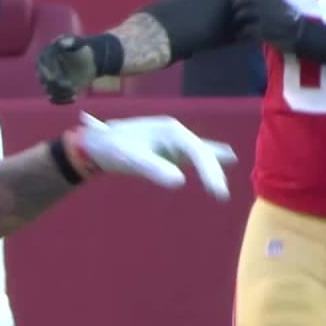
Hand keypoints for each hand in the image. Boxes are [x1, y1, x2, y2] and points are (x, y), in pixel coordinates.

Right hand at [36, 34, 97, 103]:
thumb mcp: (78, 42)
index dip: (53, 74)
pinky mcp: (55, 90)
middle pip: (45, 81)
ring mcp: (48, 81)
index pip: (43, 67)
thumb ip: (70, 40)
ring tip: (75, 91)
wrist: (89, 60)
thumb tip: (61, 42)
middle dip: (58, 85)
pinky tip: (74, 97)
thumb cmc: (82, 48)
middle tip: (72, 87)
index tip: (65, 78)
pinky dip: (63, 100)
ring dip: (62, 93)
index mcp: (44, 56)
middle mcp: (42, 69)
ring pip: (50, 91)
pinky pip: (54, 99)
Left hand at [74, 113, 236, 200]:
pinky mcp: (164, 149)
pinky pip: (191, 154)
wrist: (93, 143)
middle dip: (213, 170)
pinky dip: (204, 159)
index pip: (198, 151)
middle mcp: (174, 132)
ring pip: (199, 150)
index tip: (217, 192)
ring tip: (231, 161)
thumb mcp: (130, 158)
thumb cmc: (110, 148)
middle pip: (201, 151)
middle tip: (221, 195)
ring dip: (213, 161)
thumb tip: (180, 181)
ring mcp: (170, 140)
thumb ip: (154, 168)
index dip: (210, 171)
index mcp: (170, 131)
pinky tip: (220, 158)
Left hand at [231, 0, 325, 62]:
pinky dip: (241, 35)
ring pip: (241, 14)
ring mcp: (264, 16)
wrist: (302, 33)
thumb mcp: (278, 3)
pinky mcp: (263, 29)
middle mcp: (265, 3)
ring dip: (237, 22)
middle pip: (239, 0)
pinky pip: (245, 30)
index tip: (233, 1)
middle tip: (234, 17)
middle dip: (234, 9)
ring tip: (238, 28)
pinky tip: (242, 37)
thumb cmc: (289, 19)